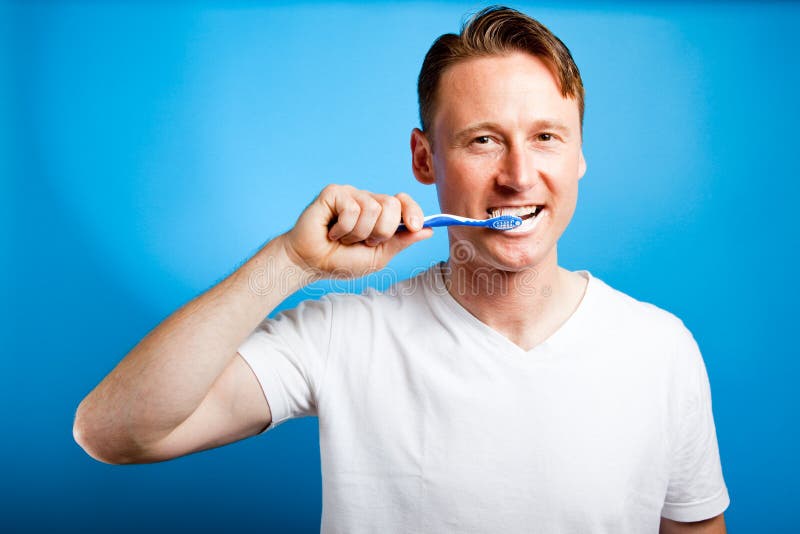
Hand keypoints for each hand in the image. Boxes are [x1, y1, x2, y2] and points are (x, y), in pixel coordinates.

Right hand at [280, 184, 432, 278]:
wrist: (311, 264)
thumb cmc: (341, 261)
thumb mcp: (378, 256)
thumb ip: (402, 241)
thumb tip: (429, 230)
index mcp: (381, 214)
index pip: (403, 202)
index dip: (413, 211)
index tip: (417, 226)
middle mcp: (367, 200)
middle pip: (392, 205)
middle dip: (380, 232)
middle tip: (363, 242)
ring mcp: (351, 194)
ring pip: (372, 208)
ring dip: (358, 233)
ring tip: (344, 238)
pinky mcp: (334, 193)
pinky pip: (352, 208)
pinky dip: (344, 228)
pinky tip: (332, 231)